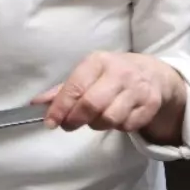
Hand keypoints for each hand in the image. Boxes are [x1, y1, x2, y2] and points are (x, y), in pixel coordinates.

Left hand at [33, 52, 187, 142]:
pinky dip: (118, 127)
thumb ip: (63, 90)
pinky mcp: (151, 104)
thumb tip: (36, 103)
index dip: (60, 108)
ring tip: (95, 118)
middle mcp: (119, 72)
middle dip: (76, 119)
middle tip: (69, 125)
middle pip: (92, 105)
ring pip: (110, 118)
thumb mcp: (87, 74)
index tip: (50, 122)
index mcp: (98, 62)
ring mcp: (138, 88)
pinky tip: (116, 118)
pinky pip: (128, 126)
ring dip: (97, 125)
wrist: (154, 74)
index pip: (75, 87)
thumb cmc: (111, 75)